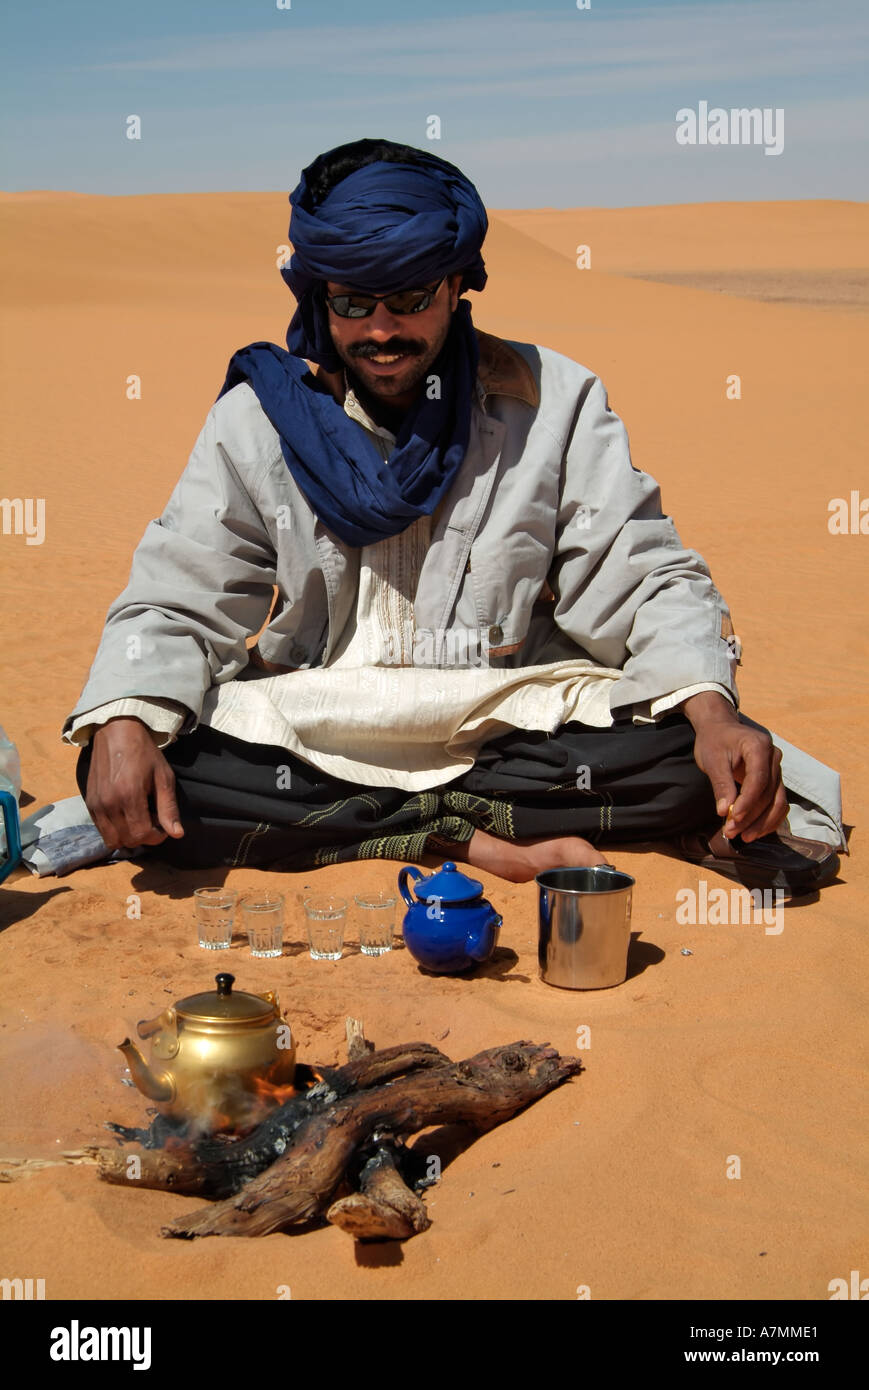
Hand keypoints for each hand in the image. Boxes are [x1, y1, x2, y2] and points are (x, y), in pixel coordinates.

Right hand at [85, 717, 184, 850]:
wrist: (116, 732)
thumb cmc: (144, 753)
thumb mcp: (163, 777)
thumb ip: (168, 808)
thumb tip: (177, 834)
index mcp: (129, 795)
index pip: (142, 834)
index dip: (156, 836)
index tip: (163, 825)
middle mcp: (108, 803)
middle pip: (127, 840)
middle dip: (144, 836)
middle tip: (152, 819)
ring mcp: (96, 804)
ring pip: (112, 839)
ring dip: (128, 836)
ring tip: (138, 818)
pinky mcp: (89, 802)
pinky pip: (101, 830)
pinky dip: (115, 830)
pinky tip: (125, 814)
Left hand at [681, 693, 787, 841]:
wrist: (720, 728)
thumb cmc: (714, 741)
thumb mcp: (713, 760)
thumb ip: (721, 784)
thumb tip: (724, 811)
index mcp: (758, 746)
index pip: (758, 779)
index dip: (747, 802)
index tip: (732, 818)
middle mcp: (774, 757)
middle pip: (768, 793)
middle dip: (750, 816)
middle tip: (731, 833)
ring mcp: (777, 768)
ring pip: (777, 801)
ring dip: (762, 823)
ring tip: (744, 837)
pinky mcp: (776, 779)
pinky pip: (779, 802)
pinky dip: (770, 819)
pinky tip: (756, 831)